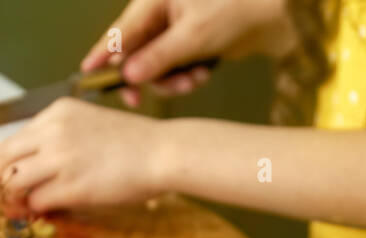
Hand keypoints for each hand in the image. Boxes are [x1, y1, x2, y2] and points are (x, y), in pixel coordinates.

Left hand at [0, 99, 167, 212]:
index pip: (16, 138)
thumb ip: (63, 138)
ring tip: (26, 209)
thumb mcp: (91, 125)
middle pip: (4, 157)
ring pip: (15, 181)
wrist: (162, 152)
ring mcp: (61, 158)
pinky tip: (52, 211)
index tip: (12, 177)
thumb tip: (40, 168)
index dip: (9, 162)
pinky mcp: (72, 186)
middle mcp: (53, 131)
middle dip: (1, 181)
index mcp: (58, 112)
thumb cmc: (137, 142)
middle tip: (7, 198)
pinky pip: (38, 201)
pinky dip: (40, 209)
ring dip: (18, 199)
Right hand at [81, 0, 292, 106]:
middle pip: (137, 54)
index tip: (86, 74)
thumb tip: (130, 76)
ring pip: (158, 67)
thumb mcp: (193, 36)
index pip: (119, 31)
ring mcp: (179, 30)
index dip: (102, 54)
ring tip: (193, 78)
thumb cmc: (237, 8)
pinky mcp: (195, 45)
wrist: (279, 13)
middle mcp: (163, 13)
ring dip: (172, 80)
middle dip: (147, 76)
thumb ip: (158, 58)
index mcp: (154, 0)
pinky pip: (178, 69)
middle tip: (139, 100)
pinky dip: (187, 76)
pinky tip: (203, 72)